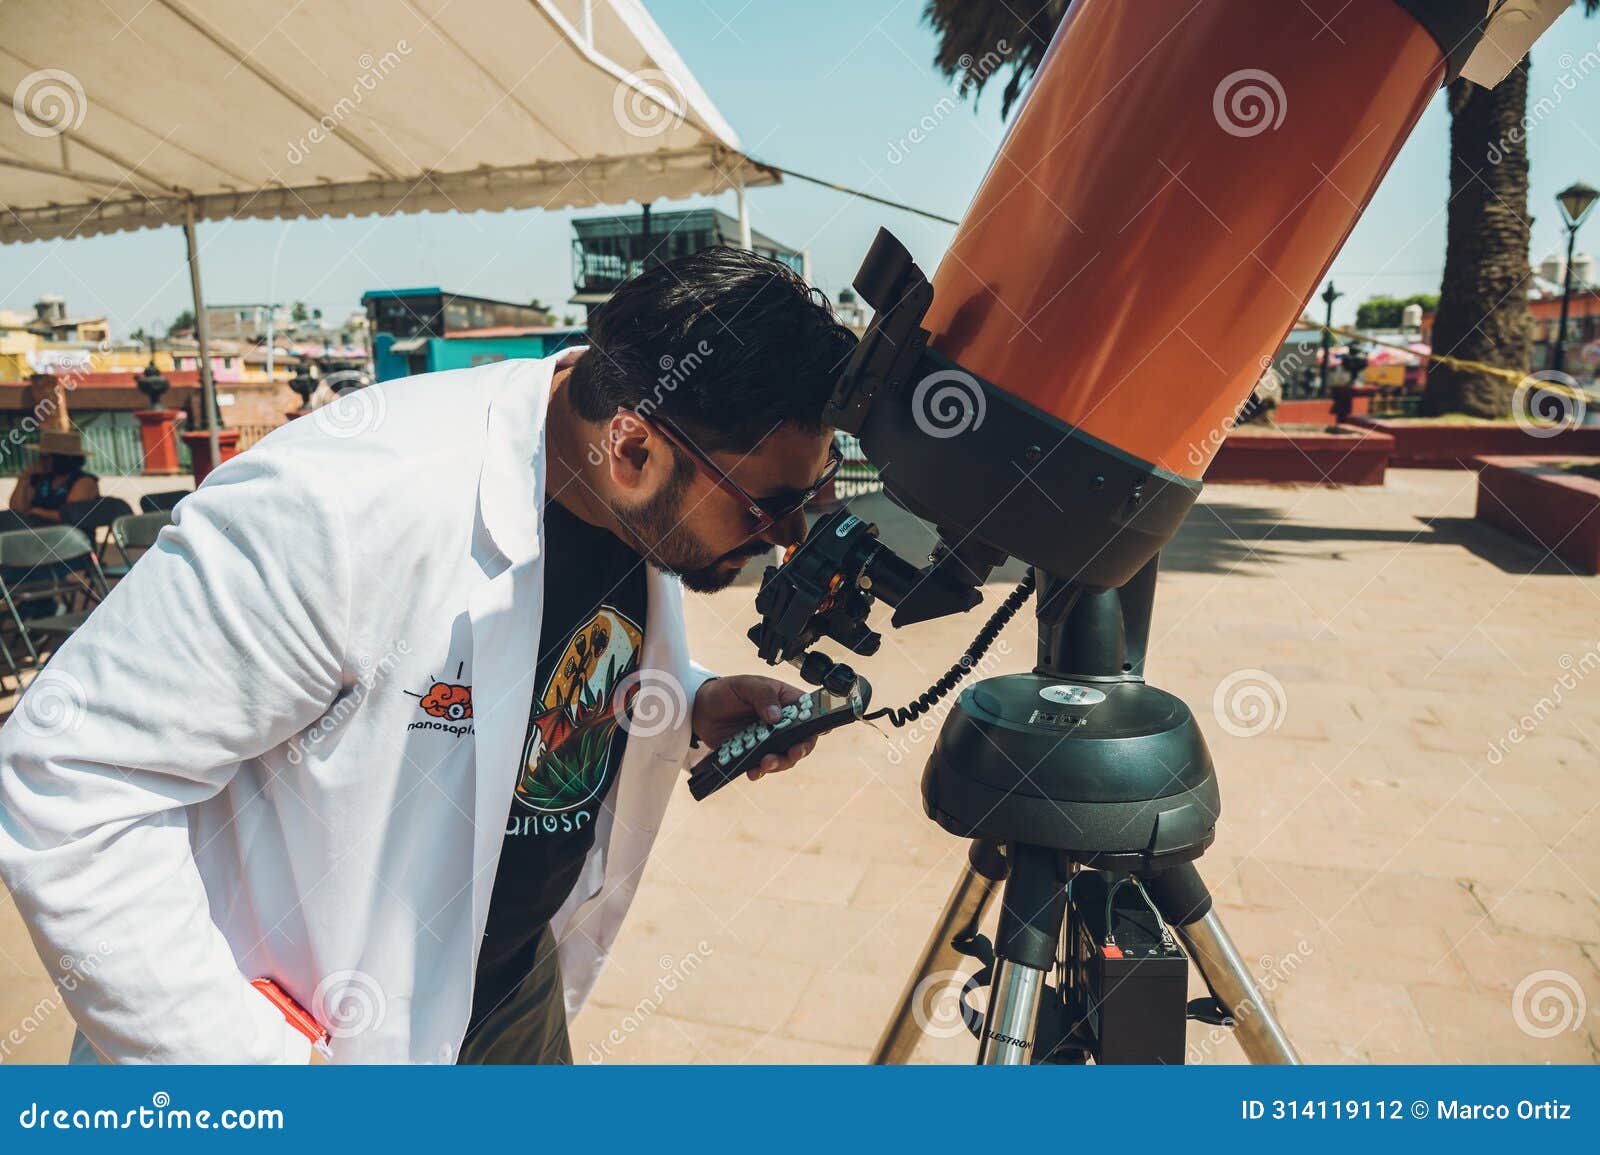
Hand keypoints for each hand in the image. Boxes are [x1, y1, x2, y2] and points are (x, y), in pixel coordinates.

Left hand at [691, 674, 818, 780]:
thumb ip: (762, 696)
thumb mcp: (745, 685)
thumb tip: (777, 716)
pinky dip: (760, 771)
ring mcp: (769, 740)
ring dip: (779, 763)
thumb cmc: (726, 691)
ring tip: (765, 763)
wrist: (700, 709)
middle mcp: (782, 723)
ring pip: (785, 757)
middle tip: (791, 754)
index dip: (817, 725)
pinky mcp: (755, 753)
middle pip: (801, 740)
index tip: (812, 735)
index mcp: (786, 702)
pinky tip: (753, 772)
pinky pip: (763, 766)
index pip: (810, 713)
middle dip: (798, 750)